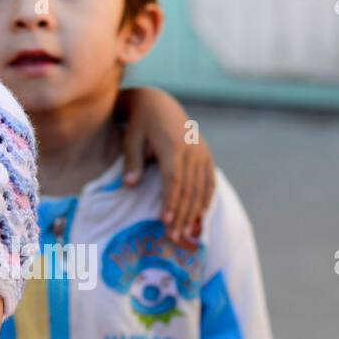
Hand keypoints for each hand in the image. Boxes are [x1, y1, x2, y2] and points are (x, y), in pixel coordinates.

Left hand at [118, 87, 215, 249]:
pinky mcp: (206, 154)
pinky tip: (200, 216)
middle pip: (189, 188)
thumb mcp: (131, 140)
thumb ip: (132, 163)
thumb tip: (129, 185)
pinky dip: (206, 199)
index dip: (171, 202)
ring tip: (187, 233)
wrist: (159, 102)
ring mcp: (202, 151)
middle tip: (175, 236)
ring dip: (195, 212)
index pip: (174, 180)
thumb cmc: (140, 124)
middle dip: (182, 214)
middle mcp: (192, 149)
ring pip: (201, 187)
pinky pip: (209, 180)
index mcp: (173, 145)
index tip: (165, 222)